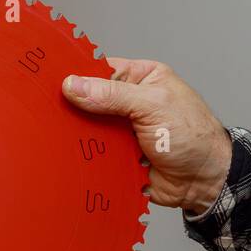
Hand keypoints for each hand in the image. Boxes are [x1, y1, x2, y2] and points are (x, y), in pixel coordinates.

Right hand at [64, 58, 230, 214]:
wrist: (203, 181)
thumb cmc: (193, 136)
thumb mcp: (153, 104)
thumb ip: (113, 94)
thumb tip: (74, 85)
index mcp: (139, 78)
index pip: (99, 68)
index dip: (76, 72)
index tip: (48, 77)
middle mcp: (127, 102)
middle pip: (87, 99)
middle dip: (71, 106)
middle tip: (46, 109)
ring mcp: (119, 129)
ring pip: (86, 127)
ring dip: (76, 133)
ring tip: (53, 132)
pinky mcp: (115, 155)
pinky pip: (91, 152)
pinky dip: (82, 155)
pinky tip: (66, 154)